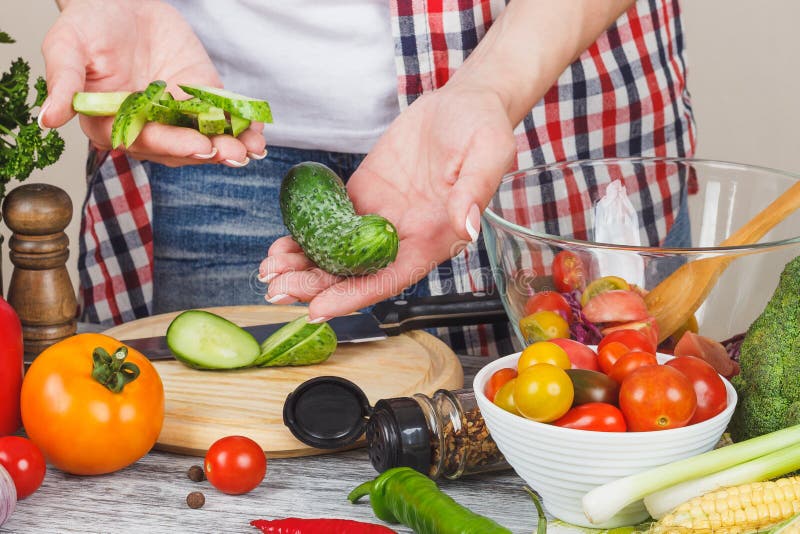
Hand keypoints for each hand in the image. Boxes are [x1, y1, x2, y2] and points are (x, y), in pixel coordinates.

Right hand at [40, 0, 265, 166]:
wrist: (120, 1)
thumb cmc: (87, 24)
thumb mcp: (67, 46)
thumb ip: (63, 83)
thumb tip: (48, 121)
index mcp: (111, 123)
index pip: (145, 140)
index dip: (173, 144)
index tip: (200, 146)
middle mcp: (146, 126)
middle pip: (181, 146)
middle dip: (210, 151)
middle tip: (236, 153)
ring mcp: (176, 114)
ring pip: (205, 137)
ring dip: (231, 146)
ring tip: (254, 148)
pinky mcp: (199, 98)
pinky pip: (222, 116)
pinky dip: (242, 124)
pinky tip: (259, 130)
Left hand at [259, 82, 515, 318]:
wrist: (464, 102)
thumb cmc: (482, 128)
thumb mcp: (488, 153)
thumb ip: (474, 191)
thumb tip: (465, 226)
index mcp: (432, 237)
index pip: (389, 278)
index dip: (353, 296)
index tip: (318, 309)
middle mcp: (403, 235)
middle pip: (354, 273)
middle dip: (315, 286)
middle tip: (276, 290)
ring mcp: (380, 217)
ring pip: (338, 253)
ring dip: (304, 267)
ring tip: (268, 271)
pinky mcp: (364, 194)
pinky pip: (331, 222)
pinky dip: (306, 235)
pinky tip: (280, 246)